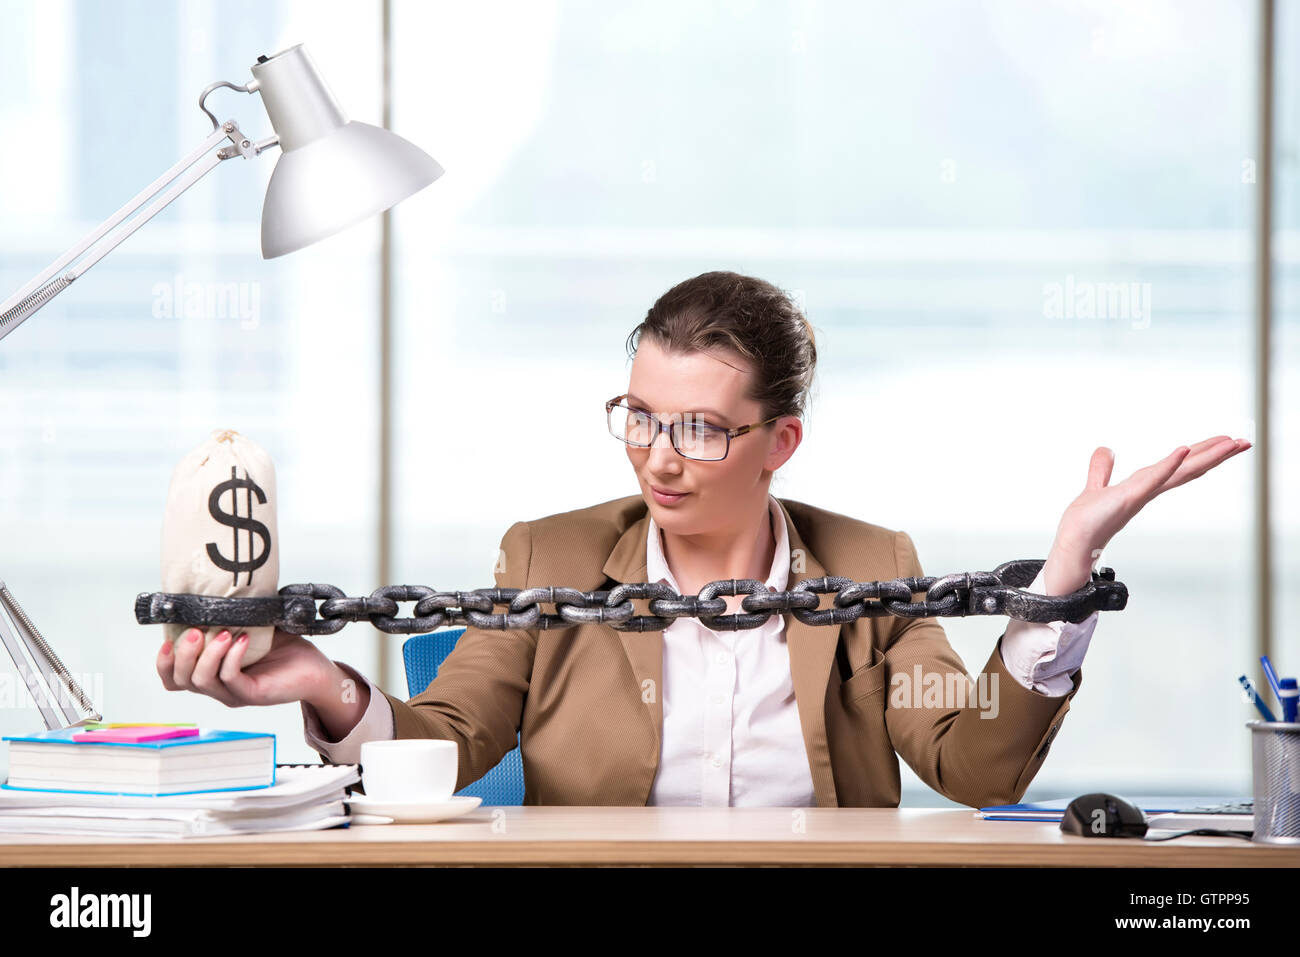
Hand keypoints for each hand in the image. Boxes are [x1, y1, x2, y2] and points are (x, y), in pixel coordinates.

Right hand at [156, 627, 336, 708]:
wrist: (314, 669)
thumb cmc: (283, 650)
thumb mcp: (250, 629)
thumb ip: (230, 618)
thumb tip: (214, 589)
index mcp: (212, 674)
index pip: (173, 680)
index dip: (163, 664)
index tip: (165, 641)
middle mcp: (218, 687)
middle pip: (181, 681)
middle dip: (182, 654)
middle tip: (195, 630)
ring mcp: (234, 694)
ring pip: (202, 681)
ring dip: (207, 654)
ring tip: (223, 632)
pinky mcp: (252, 694)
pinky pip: (231, 679)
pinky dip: (231, 657)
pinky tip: (242, 639)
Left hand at [1041, 435, 1250, 593]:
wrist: (1074, 541)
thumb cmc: (1087, 520)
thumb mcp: (1097, 486)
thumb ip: (1102, 469)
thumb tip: (1105, 450)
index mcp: (1145, 485)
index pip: (1179, 466)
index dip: (1201, 453)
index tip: (1225, 441)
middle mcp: (1149, 489)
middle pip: (1189, 468)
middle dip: (1216, 454)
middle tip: (1244, 441)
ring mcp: (1141, 494)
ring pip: (1180, 472)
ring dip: (1205, 456)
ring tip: (1230, 442)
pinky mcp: (1129, 497)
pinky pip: (1152, 478)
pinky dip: (1168, 464)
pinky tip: (1183, 450)